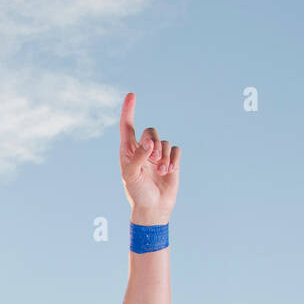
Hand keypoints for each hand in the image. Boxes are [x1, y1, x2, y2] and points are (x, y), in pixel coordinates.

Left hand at [118, 93, 179, 224]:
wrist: (153, 208)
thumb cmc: (137, 193)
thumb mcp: (131, 176)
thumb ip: (137, 157)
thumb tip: (148, 143)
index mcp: (128, 152)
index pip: (127, 126)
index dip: (129, 110)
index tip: (131, 95)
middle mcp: (142, 150)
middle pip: (150, 131)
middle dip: (153, 143)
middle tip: (152, 159)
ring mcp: (157, 155)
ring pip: (164, 141)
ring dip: (163, 157)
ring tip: (160, 172)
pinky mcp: (171, 160)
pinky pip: (176, 149)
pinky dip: (173, 160)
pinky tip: (168, 172)